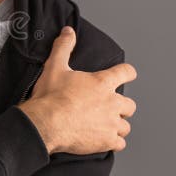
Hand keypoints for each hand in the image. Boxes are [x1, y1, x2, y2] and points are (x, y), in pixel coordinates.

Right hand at [18, 26, 137, 154]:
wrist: (45, 124)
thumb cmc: (50, 97)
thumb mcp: (55, 67)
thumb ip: (63, 47)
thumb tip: (68, 31)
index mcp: (102, 83)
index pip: (126, 72)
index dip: (127, 72)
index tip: (126, 74)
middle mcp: (112, 103)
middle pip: (130, 105)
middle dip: (121, 106)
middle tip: (107, 107)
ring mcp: (111, 124)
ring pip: (125, 126)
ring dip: (117, 125)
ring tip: (104, 125)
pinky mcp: (106, 141)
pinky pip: (120, 143)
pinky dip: (113, 142)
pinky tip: (102, 140)